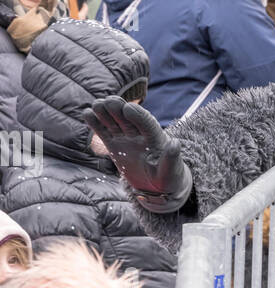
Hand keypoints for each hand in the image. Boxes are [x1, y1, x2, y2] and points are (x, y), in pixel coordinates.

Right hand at [84, 97, 192, 212]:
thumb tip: (175, 143)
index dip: (138, 116)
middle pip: (128, 118)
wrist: (157, 186)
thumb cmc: (168, 177)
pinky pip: (104, 132)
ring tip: (96, 105)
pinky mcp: (114, 144)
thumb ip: (172, 157)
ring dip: (105, 113)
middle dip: (119, 109)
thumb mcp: (171, 170)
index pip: (147, 123)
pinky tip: (87, 114)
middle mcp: (139, 133)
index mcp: (156, 137)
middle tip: (109, 101)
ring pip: (114, 122)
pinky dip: (96, 123)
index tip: (128, 108)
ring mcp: (126, 137)